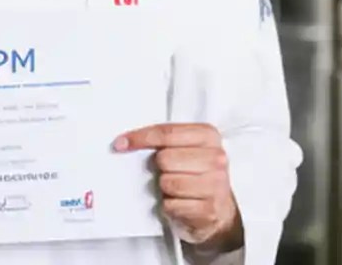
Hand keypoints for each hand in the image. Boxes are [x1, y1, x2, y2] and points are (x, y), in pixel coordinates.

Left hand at [113, 123, 242, 250]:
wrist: (219, 209)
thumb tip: (126, 142)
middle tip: (169, 172)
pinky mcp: (208, 209)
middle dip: (159, 168)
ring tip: (176, 189)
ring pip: (167, 182)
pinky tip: (180, 202)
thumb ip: (164, 140)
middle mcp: (216, 158)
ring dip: (164, 188)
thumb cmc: (197, 174)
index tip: (122, 143)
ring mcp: (215, 184)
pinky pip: (171, 205)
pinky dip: (169, 205)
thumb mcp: (186, 149)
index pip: (167, 132)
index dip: (141, 138)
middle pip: (165, 158)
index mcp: (208, 136)